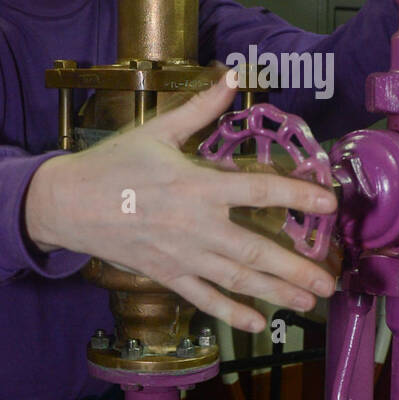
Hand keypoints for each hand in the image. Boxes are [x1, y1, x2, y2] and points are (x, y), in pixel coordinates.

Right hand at [24, 71, 337, 333]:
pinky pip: (204, 298)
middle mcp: (196, 226)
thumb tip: (232, 76)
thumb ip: (200, 108)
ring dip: (276, 293)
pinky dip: (231, 313)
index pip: (259, 189)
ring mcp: (182, 256)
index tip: (329, 203)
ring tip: (309, 302)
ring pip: (237, 279)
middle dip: (297, 269)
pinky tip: (257, 323)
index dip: (298, 195)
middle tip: (330, 282)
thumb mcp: (156, 130)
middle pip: (257, 250)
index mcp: (197, 185)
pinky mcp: (166, 276)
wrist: (67, 204)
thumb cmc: (113, 164)